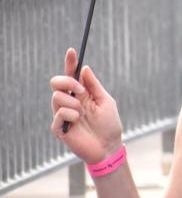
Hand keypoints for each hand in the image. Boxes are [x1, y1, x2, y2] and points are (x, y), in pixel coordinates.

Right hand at [49, 48, 123, 163]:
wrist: (109, 147)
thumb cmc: (109, 124)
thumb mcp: (105, 101)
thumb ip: (94, 86)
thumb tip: (84, 68)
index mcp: (81, 94)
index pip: (71, 75)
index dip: (70, 62)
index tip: (72, 50)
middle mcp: (69, 102)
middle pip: (56, 82)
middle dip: (67, 82)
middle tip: (80, 90)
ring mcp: (63, 114)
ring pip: (56, 97)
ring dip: (72, 102)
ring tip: (83, 113)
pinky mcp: (59, 128)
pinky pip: (58, 115)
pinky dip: (70, 115)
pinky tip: (77, 121)